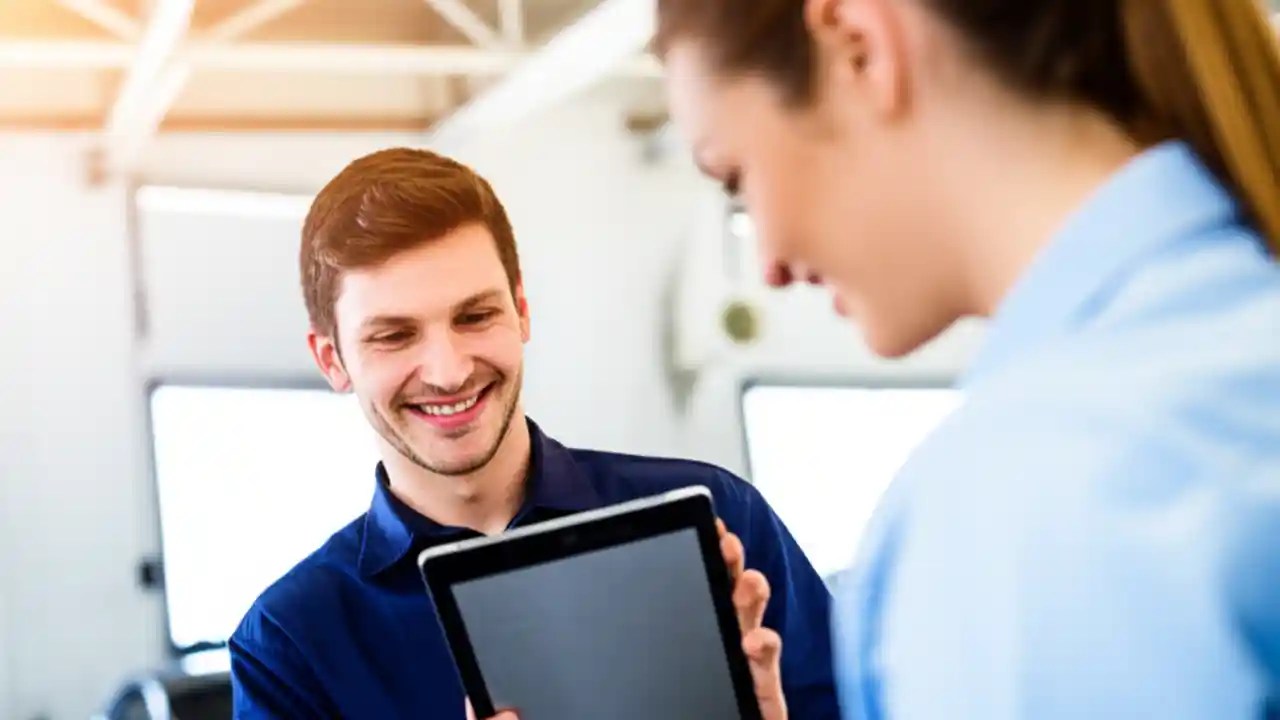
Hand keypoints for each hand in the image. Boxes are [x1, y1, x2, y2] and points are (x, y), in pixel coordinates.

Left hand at [467, 520, 787, 719]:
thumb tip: (496, 711)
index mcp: (631, 661)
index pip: (640, 601)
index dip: (653, 559)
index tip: (662, 526)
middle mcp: (680, 663)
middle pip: (701, 597)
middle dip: (716, 560)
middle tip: (717, 542)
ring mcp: (719, 682)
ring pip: (739, 622)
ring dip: (747, 592)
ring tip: (742, 583)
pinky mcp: (752, 708)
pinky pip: (765, 675)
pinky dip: (765, 648)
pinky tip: (752, 641)